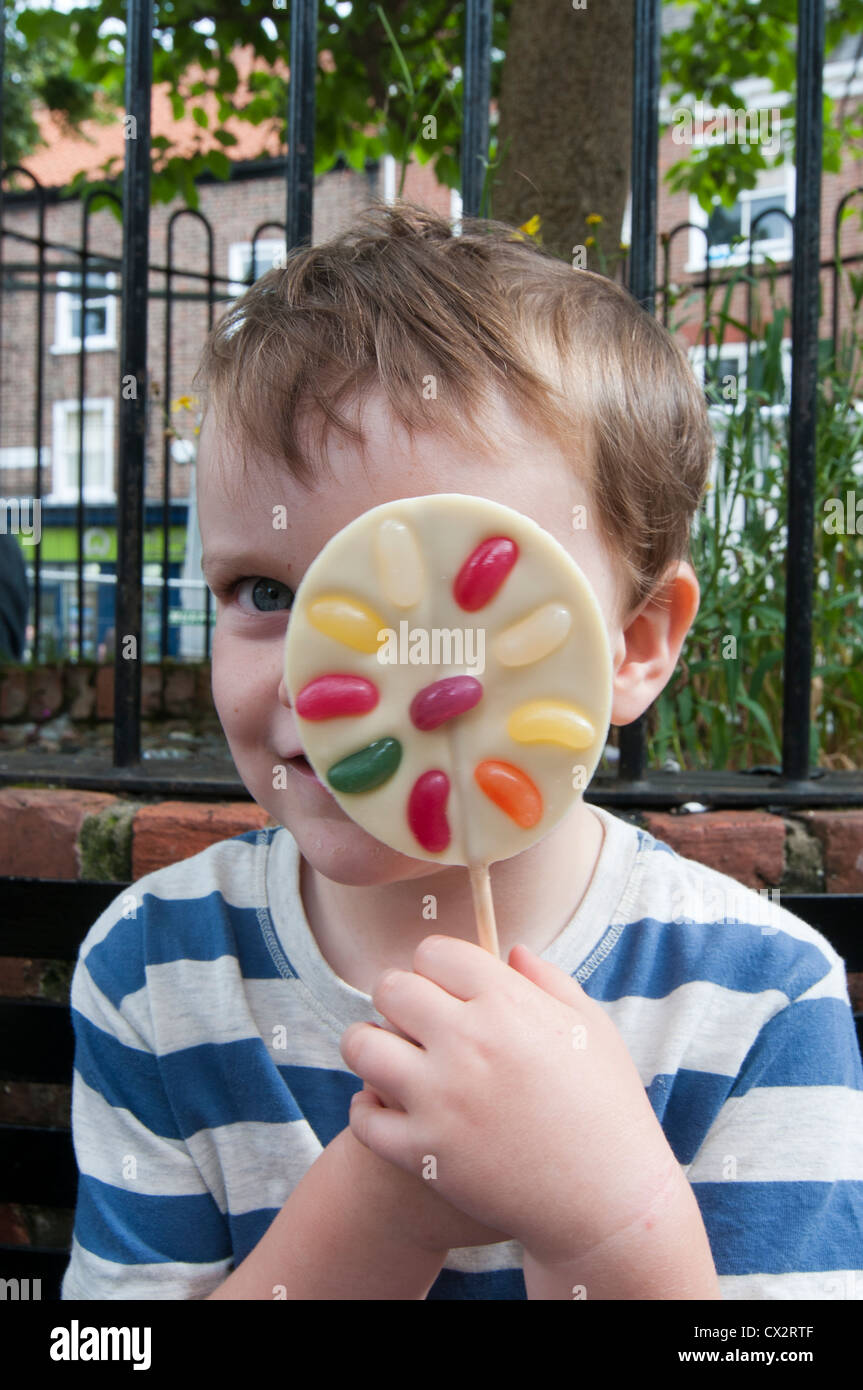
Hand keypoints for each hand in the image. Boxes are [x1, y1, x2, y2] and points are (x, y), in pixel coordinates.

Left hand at [341, 936, 678, 1265]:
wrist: (611, 1203)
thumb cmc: (610, 1109)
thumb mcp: (592, 1030)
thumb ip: (550, 982)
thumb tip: (513, 950)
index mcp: (508, 1003)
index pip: (434, 952)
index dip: (434, 964)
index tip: (440, 982)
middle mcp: (467, 1042)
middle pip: (391, 989)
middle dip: (397, 996)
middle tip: (408, 1016)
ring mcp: (441, 1098)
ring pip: (362, 1047)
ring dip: (369, 1045)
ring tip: (384, 1054)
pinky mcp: (425, 1152)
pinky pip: (365, 1119)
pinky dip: (368, 1111)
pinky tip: (384, 1107)